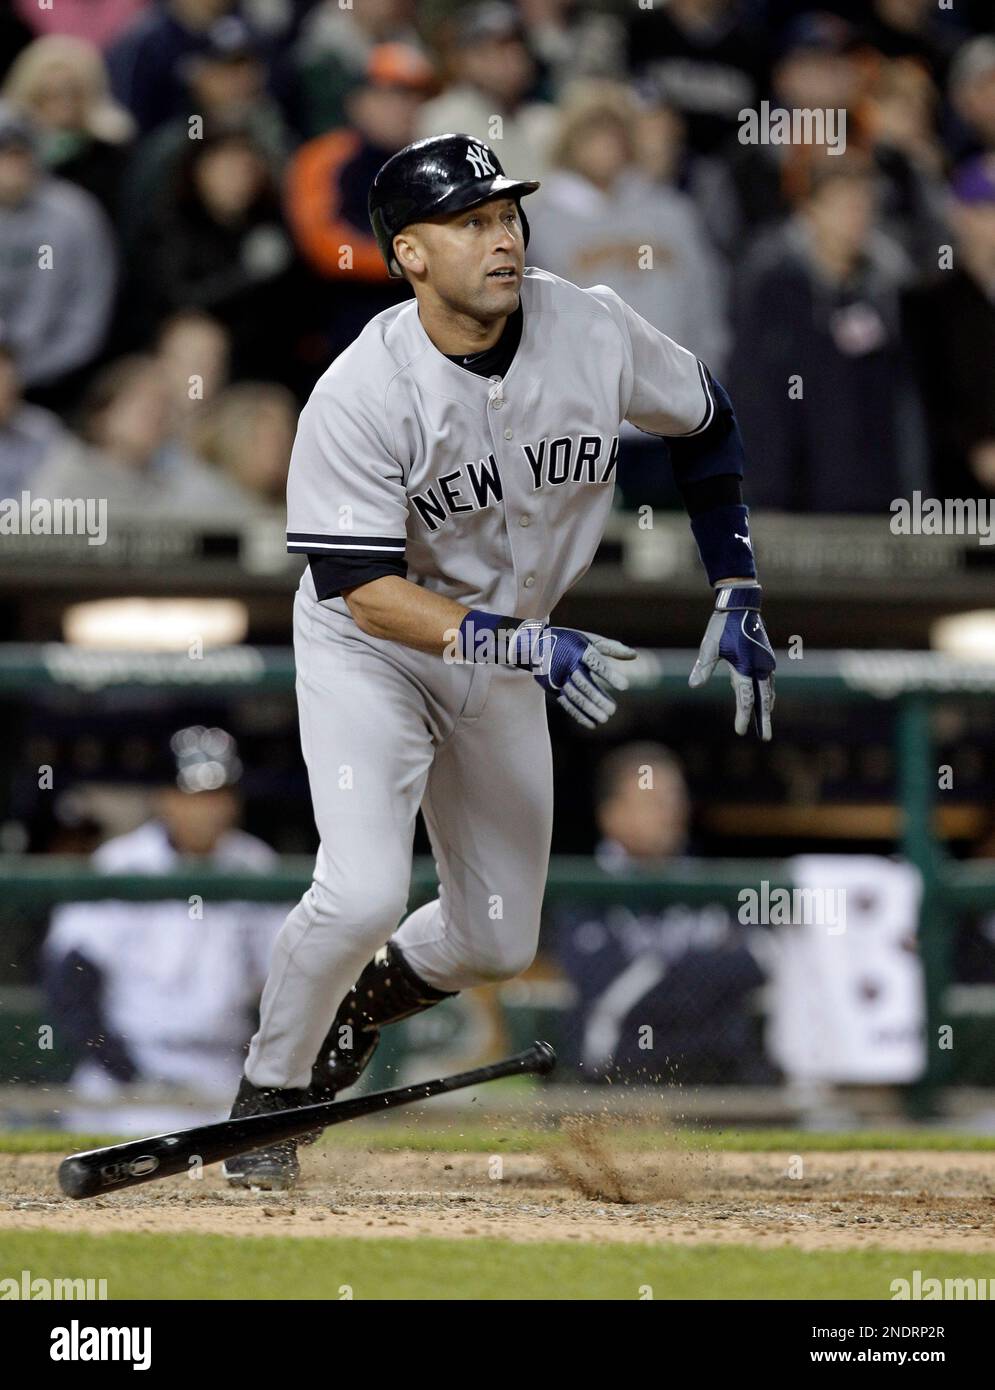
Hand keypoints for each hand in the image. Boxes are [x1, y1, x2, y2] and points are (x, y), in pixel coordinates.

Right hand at [511, 622, 636, 728]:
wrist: (535, 645)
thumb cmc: (570, 641)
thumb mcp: (589, 639)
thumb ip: (611, 648)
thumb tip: (634, 656)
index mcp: (578, 649)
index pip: (595, 662)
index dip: (609, 674)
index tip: (625, 687)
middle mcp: (566, 664)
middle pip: (583, 683)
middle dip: (597, 697)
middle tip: (613, 710)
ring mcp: (558, 677)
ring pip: (574, 696)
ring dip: (589, 709)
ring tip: (605, 718)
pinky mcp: (552, 688)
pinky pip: (566, 703)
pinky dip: (578, 714)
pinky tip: (592, 723)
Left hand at [689, 583, 774, 739]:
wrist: (740, 605)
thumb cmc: (722, 625)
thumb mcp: (709, 646)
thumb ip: (703, 667)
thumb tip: (694, 686)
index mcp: (746, 667)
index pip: (746, 698)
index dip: (742, 716)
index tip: (739, 731)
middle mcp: (760, 667)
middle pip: (763, 699)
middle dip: (763, 719)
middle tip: (765, 737)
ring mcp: (765, 662)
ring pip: (768, 690)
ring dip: (766, 706)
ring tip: (765, 720)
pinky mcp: (765, 657)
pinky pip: (768, 680)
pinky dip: (767, 692)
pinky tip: (765, 698)